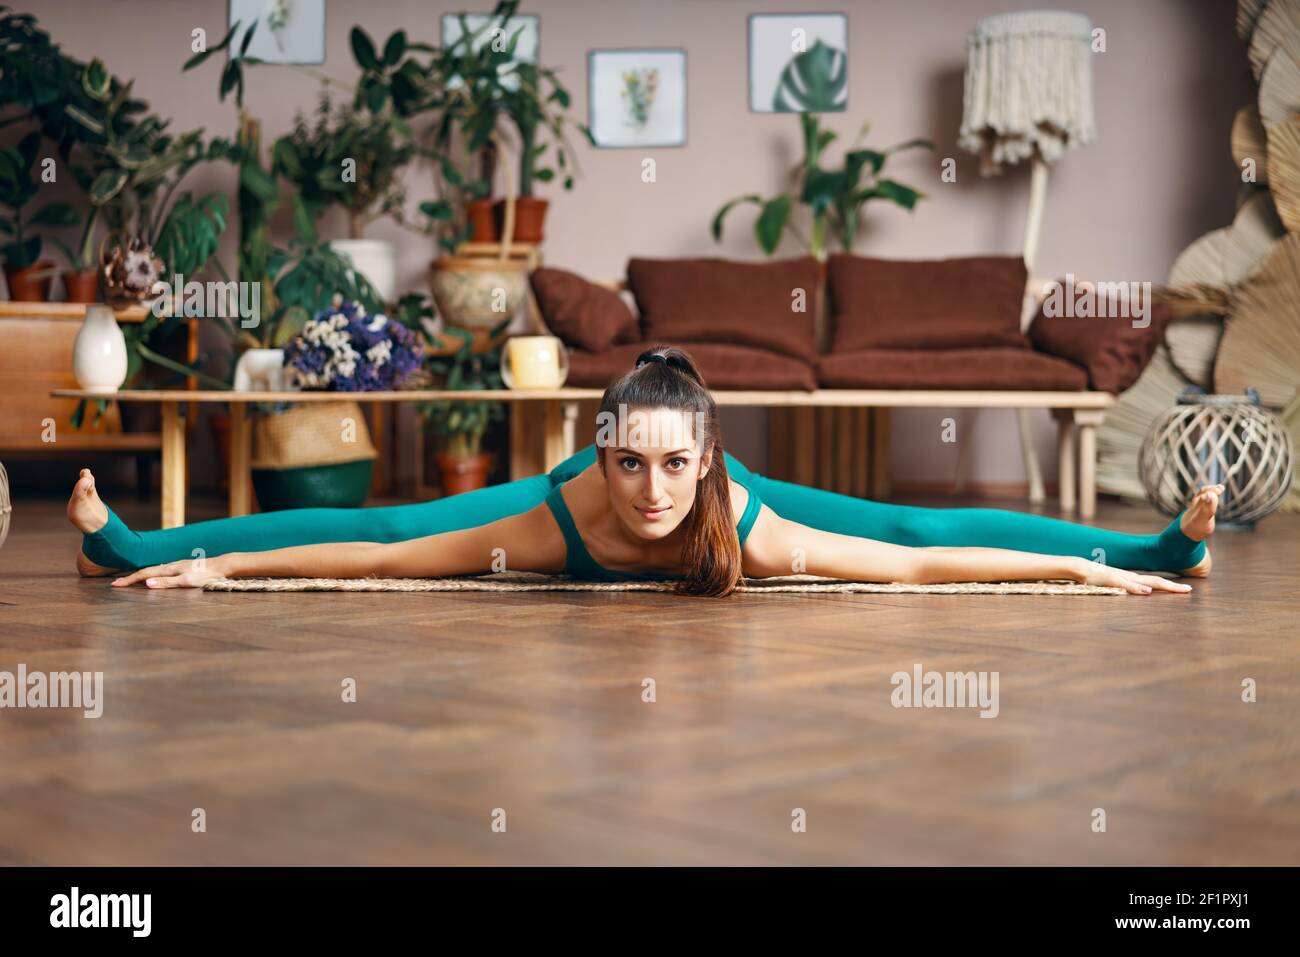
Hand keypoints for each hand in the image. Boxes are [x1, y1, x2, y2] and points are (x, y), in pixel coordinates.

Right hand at [111, 557, 226, 589]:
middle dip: (131, 578)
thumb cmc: (205, 575)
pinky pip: (162, 570)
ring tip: (130, 580)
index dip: (129, 580)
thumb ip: (167, 582)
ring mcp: (177, 565)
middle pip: (146, 571)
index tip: (115, 585)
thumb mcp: (186, 581)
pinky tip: (155, 576)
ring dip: (140, 575)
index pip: (144, 574)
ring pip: (154, 570)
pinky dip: (152, 574)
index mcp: (169, 568)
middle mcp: (171, 565)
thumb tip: (146, 583)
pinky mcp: (183, 568)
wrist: (222, 566)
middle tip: (117, 584)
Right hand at [1076, 559, 1191, 595]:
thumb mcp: (1113, 585)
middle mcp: (1130, 576)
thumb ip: (1125, 588)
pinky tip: (1146, 591)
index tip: (1185, 589)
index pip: (1155, 582)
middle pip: (1156, 580)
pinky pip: (1126, 584)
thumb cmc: (1094, 577)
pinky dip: (1137, 588)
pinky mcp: (1111, 579)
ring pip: (1146, 581)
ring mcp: (1121, 577)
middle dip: (1173, 586)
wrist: (1079, 567)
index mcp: (1132, 578)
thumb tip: (1139, 592)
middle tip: (1189, 590)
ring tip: (1178, 590)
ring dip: (1163, 586)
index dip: (1170, 586)